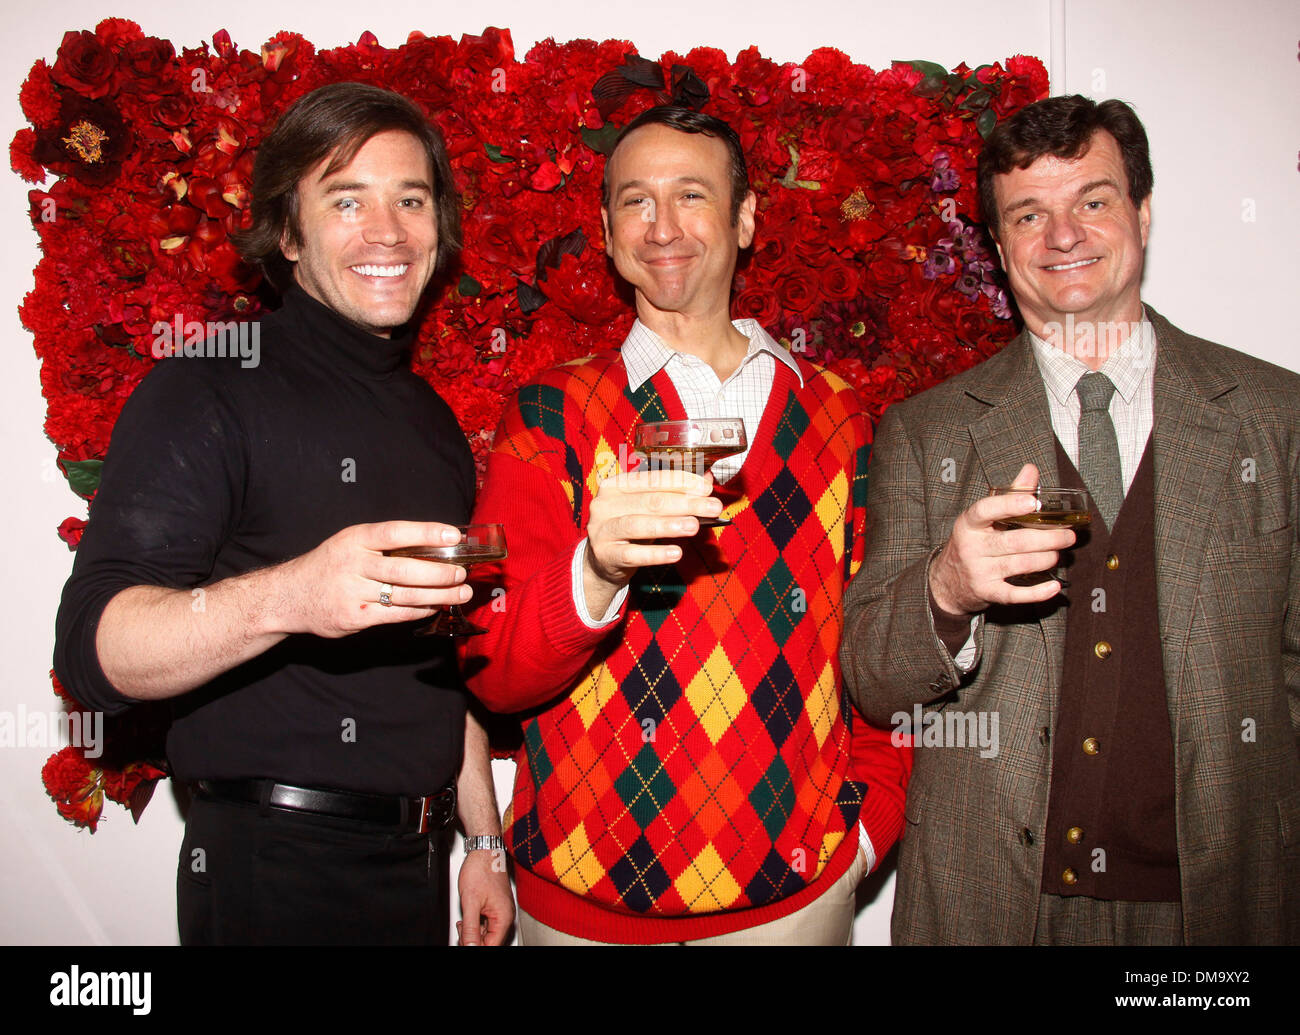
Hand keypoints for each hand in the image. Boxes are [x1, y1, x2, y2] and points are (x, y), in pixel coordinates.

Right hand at [276, 520, 472, 636]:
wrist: (287, 596)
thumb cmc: (329, 566)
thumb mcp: (349, 543)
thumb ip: (383, 544)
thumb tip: (433, 544)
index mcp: (355, 539)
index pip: (395, 532)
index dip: (427, 532)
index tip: (454, 535)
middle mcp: (353, 564)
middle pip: (405, 569)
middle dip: (440, 572)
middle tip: (463, 574)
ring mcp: (352, 592)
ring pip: (405, 594)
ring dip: (438, 594)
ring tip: (461, 592)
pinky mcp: (354, 617)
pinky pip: (395, 614)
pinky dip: (419, 610)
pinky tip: (435, 606)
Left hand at [456, 848, 513, 945]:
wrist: (484, 851)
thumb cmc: (481, 869)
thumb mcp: (470, 902)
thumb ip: (470, 928)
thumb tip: (470, 946)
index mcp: (503, 917)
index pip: (491, 945)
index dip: (475, 946)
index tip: (464, 942)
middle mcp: (505, 916)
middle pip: (489, 942)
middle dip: (472, 939)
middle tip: (461, 929)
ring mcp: (501, 911)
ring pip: (486, 934)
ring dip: (473, 932)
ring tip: (463, 922)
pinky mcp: (495, 907)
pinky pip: (486, 924)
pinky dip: (475, 924)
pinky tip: (468, 918)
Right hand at [584, 467, 721, 590]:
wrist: (603, 562)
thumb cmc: (630, 530)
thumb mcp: (648, 510)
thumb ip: (674, 494)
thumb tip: (707, 482)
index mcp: (615, 485)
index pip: (652, 479)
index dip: (682, 482)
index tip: (706, 488)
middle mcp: (605, 504)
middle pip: (650, 501)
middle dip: (685, 503)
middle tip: (712, 507)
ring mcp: (602, 529)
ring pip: (638, 524)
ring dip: (669, 525)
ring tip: (694, 526)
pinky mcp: (605, 554)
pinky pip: (632, 554)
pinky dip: (656, 553)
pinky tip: (676, 552)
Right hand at [928, 464, 1076, 614]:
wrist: (947, 581)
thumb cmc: (972, 544)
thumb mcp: (982, 520)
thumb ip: (1009, 495)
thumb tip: (1031, 470)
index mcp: (969, 524)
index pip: (985, 511)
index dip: (1009, 505)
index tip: (1033, 501)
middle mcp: (971, 547)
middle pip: (1014, 541)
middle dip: (1047, 538)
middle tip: (1068, 536)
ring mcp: (979, 572)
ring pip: (1020, 565)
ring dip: (1046, 559)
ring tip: (1058, 554)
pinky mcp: (987, 592)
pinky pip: (1015, 594)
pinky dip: (1037, 592)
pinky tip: (1053, 586)